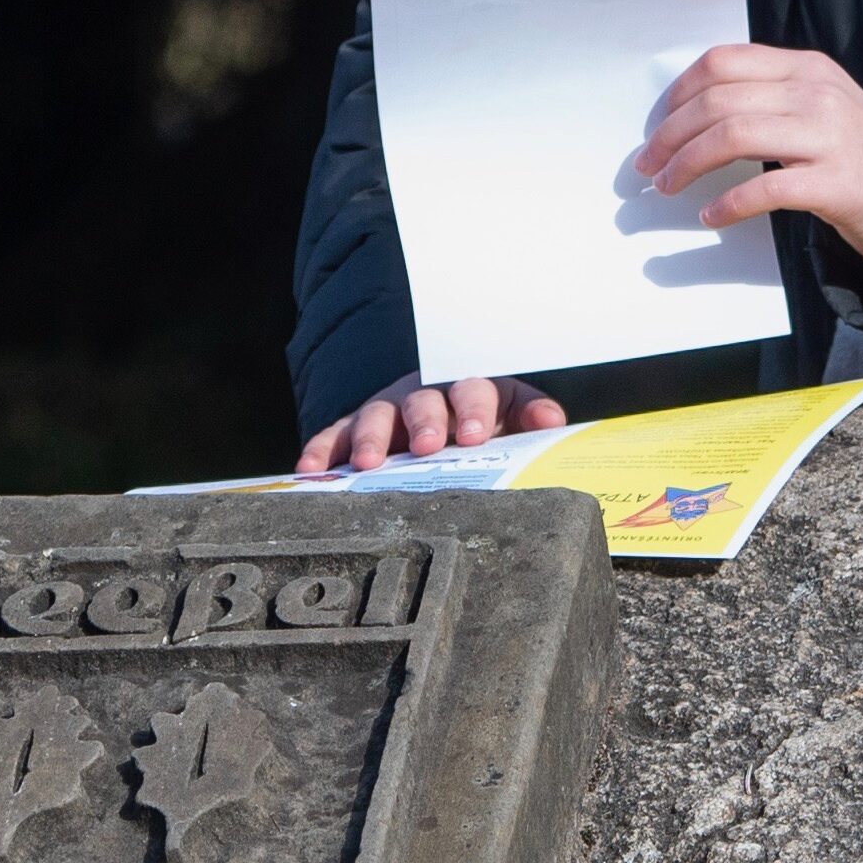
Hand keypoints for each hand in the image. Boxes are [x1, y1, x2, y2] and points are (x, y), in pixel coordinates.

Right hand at [296, 375, 564, 473]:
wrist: (438, 420)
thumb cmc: (479, 425)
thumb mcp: (509, 416)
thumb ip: (528, 416)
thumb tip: (553, 421)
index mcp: (469, 390)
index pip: (474, 392)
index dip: (473, 411)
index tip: (474, 434)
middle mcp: (425, 394)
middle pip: (423, 401)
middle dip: (425, 421)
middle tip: (427, 446)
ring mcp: (386, 410)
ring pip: (376, 416)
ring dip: (372, 437)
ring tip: (368, 463)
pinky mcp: (353, 428)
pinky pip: (333, 435)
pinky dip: (322, 450)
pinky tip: (310, 471)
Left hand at [634, 45, 862, 272]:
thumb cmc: (857, 152)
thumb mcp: (818, 103)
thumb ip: (769, 95)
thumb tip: (691, 112)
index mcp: (805, 67)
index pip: (724, 62)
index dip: (678, 93)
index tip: (656, 124)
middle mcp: (815, 93)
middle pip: (718, 100)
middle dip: (670, 135)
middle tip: (647, 165)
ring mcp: (828, 136)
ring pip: (733, 136)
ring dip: (687, 164)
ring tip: (668, 187)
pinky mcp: (836, 183)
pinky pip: (766, 189)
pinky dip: (728, 205)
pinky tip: (711, 217)